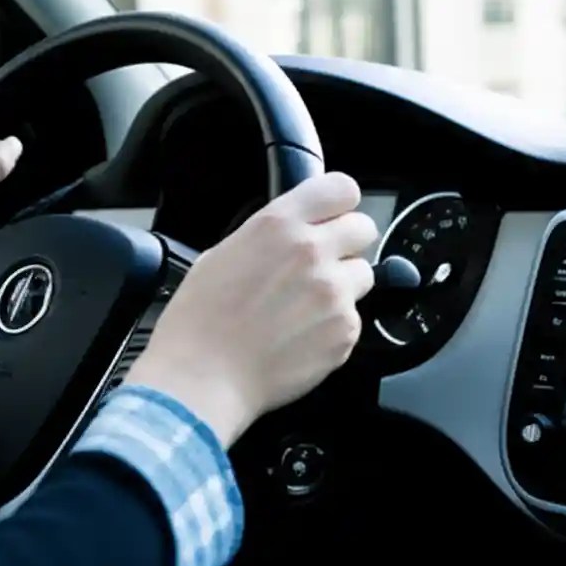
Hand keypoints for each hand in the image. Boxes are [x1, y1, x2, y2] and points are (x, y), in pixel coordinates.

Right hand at [126, 172, 378, 446]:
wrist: (204, 377)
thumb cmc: (201, 321)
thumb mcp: (223, 253)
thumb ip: (270, 236)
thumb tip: (295, 233)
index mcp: (279, 224)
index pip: (342, 189)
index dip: (339, 205)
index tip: (333, 217)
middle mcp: (312, 252)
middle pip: (364, 228)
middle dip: (346, 244)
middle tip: (322, 265)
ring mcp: (334, 292)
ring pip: (363, 275)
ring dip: (343, 286)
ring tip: (305, 308)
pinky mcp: (346, 330)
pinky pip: (354, 318)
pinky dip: (334, 326)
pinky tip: (301, 336)